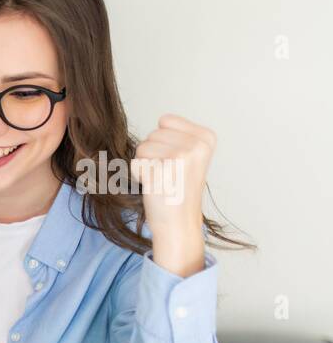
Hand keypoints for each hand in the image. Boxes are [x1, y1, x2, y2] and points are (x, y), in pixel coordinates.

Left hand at [134, 114, 213, 275]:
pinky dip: (139, 176)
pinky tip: (155, 187)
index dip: (163, 142)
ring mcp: (180, 157)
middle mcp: (197, 145)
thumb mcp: (190, 156)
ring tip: (161, 180)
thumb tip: (162, 119)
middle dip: (152, 154)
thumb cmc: (177, 190)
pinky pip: (135, 163)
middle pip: (152, 133)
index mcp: (207, 137)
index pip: (165, 121)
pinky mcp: (162, 171)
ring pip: (142, 147)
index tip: (176, 162)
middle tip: (167, 175)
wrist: (178, 223)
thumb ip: (179, 135)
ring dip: (145, 165)